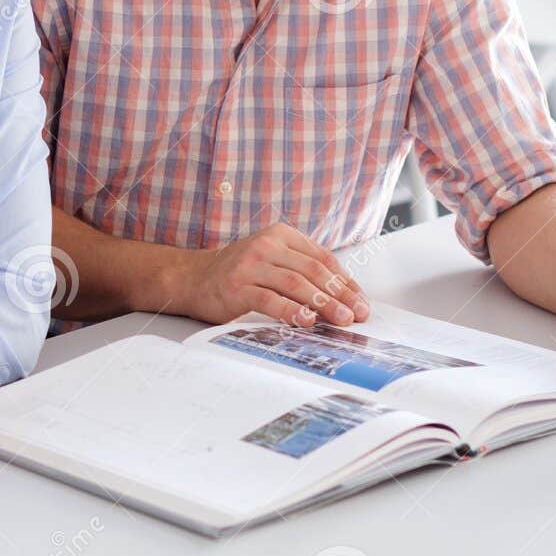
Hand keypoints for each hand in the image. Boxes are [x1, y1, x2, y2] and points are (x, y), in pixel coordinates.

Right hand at [171, 222, 371, 326]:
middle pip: (314, 271)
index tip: (362, 303)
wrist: (192, 278)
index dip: (346, 282)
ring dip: (323, 304)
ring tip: (341, 320)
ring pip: (296, 284)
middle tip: (358, 314)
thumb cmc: (239, 273)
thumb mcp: (272, 260)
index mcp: (281, 234)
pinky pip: (270, 299)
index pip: (323, 258)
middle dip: (341, 295)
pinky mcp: (238, 287)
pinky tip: (307, 321)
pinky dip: (291, 311)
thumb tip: (343, 298)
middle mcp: (267, 245)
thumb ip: (301, 270)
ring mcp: (251, 265)